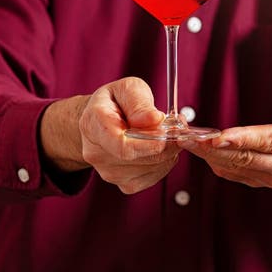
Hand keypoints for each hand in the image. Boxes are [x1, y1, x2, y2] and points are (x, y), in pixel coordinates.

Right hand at [40, 77, 180, 194]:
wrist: (100, 120)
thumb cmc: (115, 101)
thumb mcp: (126, 88)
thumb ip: (139, 102)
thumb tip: (154, 120)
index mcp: (93, 124)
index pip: (121, 145)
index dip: (148, 143)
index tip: (166, 133)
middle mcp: (96, 153)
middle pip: (138, 158)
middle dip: (165, 143)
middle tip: (178, 127)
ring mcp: (108, 171)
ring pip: (149, 169)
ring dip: (168, 152)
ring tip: (169, 133)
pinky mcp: (122, 183)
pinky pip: (151, 178)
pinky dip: (164, 163)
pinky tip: (162, 148)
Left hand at [179, 77, 271, 188]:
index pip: (270, 142)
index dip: (243, 139)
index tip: (216, 136)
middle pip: (247, 159)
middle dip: (214, 148)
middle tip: (187, 137)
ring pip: (236, 168)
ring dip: (208, 154)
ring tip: (184, 139)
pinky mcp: (262, 179)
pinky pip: (233, 172)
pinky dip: (213, 159)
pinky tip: (197, 146)